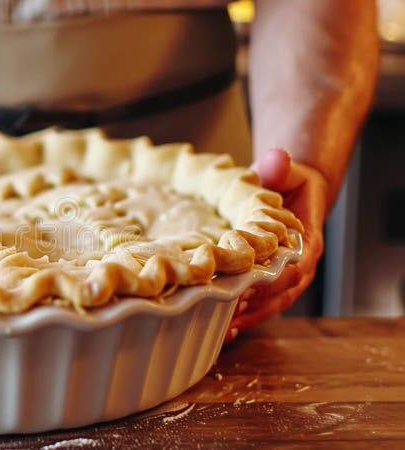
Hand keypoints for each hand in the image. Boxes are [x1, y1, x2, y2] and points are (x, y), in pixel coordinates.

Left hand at [224, 148, 328, 342]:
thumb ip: (281, 167)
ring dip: (248, 318)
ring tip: (222, 330)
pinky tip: (222, 330)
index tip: (248, 288)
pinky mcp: (272, 283)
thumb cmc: (289, 182)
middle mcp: (300, 264)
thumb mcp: (286, 170)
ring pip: (272, 304)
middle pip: (282, 292)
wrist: (295, 193)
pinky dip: (244, 318)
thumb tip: (276, 159)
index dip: (272, 279)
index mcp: (306, 240)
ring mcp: (288, 277)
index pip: (294, 266)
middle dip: (255, 305)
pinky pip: (262, 305)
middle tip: (226, 314)